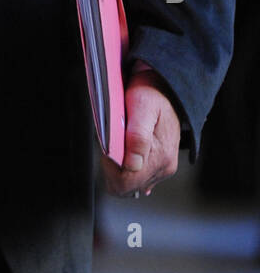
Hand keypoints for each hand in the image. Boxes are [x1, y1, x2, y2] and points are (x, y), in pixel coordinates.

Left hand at [100, 67, 180, 198]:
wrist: (165, 87)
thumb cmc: (151, 93)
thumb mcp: (142, 106)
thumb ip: (137, 137)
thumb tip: (132, 165)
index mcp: (160, 157)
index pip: (125, 183)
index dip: (109, 168)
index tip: (107, 148)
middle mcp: (163, 167)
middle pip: (125, 186)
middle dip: (111, 166)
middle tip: (112, 141)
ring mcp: (162, 167)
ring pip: (128, 182)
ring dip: (117, 164)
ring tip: (120, 140)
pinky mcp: (159, 164)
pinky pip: (134, 176)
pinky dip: (125, 165)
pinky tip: (126, 147)